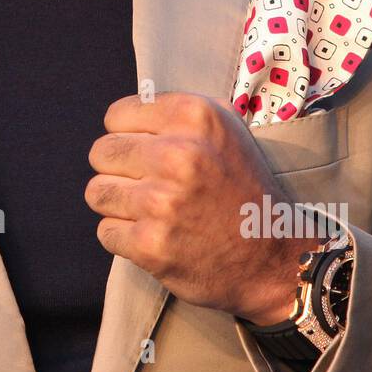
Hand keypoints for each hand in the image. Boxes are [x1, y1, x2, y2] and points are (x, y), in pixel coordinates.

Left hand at [85, 92, 300, 324]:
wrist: (274, 258)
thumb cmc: (246, 189)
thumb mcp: (227, 130)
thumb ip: (178, 114)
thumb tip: (128, 112)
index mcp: (195, 117)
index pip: (116, 115)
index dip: (128, 134)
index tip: (147, 151)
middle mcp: (177, 154)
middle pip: (102, 152)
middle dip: (118, 169)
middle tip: (147, 184)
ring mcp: (161, 202)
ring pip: (96, 192)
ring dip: (118, 204)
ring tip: (150, 211)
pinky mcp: (149, 244)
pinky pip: (105, 231)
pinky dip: (124, 237)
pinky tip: (155, 235)